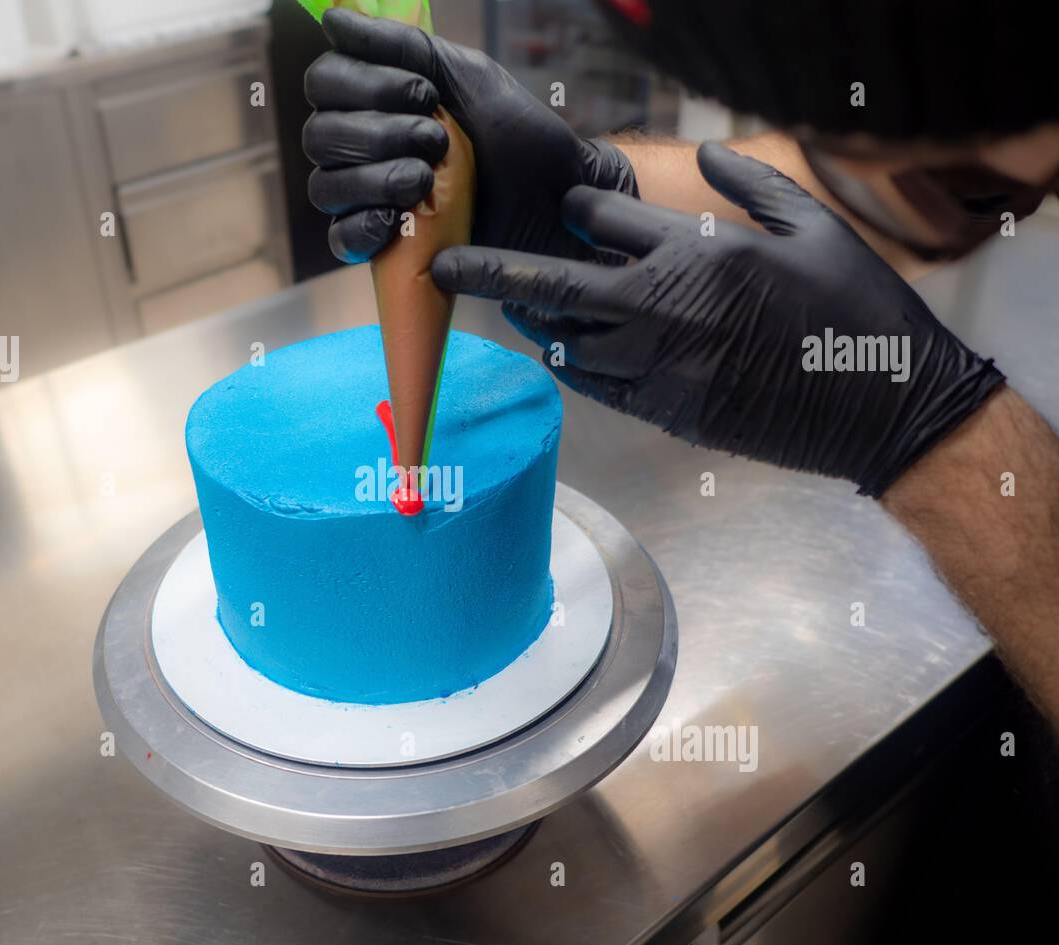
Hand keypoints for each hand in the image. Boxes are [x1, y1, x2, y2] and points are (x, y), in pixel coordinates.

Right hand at [303, 8, 636, 263]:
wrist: (557, 200)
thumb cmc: (518, 136)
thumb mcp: (467, 75)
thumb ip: (402, 46)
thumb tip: (335, 19)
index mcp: (375, 102)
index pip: (324, 83)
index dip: (362, 84)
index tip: (424, 93)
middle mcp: (361, 149)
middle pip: (318, 135)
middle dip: (377, 132)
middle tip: (438, 138)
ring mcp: (368, 200)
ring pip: (325, 187)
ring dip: (375, 176)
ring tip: (427, 178)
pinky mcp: (382, 247)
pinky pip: (341, 239)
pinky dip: (362, 225)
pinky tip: (395, 218)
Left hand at [431, 142, 1004, 496]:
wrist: (880, 404)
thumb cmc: (853, 309)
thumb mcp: (812, 226)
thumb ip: (751, 183)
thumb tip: (705, 153)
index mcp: (697, 253)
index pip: (604, 217)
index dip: (580, 209)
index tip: (570, 209)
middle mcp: (663, 309)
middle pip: (553, 284)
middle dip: (490, 271)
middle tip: (441, 263)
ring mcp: (658, 367)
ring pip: (564, 341)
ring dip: (532, 322)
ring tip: (509, 306)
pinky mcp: (665, 413)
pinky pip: (595, 386)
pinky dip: (570, 364)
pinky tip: (559, 351)